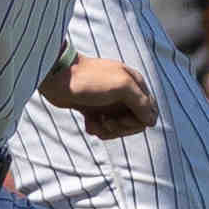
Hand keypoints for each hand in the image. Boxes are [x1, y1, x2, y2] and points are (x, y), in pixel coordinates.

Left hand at [41, 55, 156, 136]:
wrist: (57, 79)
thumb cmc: (90, 79)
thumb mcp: (122, 86)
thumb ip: (142, 102)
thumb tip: (152, 121)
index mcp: (135, 84)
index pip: (149, 112)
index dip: (138, 121)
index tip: (122, 118)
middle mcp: (125, 93)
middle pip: (135, 123)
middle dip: (120, 128)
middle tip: (105, 121)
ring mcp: (110, 102)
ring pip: (119, 128)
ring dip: (107, 130)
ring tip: (94, 122)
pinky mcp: (95, 110)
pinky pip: (104, 127)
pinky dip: (96, 128)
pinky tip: (88, 122)